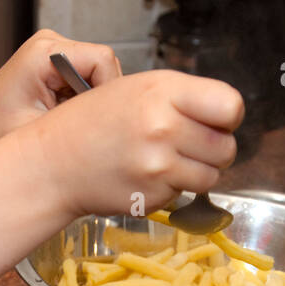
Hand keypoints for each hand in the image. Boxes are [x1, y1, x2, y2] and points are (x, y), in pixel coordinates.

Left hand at [0, 29, 124, 153]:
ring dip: (88, 101)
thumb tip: (116, 123)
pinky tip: (59, 114)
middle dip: (98, 99)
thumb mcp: (37, 132)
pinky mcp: (54, 60)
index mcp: (45, 52)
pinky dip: (80, 100)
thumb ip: (78, 124)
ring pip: (98, 73)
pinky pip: (86, 78)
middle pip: (104, 65)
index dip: (108, 92)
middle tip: (75, 125)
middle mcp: (51, 42)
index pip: (103, 60)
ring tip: (61, 120)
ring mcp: (53, 49)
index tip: (94, 121)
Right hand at [10, 67, 244, 220]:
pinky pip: (183, 194)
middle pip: (227, 147)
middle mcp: (163, 127)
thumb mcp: (137, 89)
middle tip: (189, 144)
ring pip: (211, 176)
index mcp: (162, 92)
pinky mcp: (152, 196)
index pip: (230, 106)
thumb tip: (226, 116)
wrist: (53, 163)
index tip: (216, 120)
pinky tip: (145, 175)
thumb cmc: (92, 122)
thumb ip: (183, 97)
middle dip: (214, 148)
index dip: (227, 116)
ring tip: (167, 161)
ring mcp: (158, 166)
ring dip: (197, 172)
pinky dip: (171, 188)